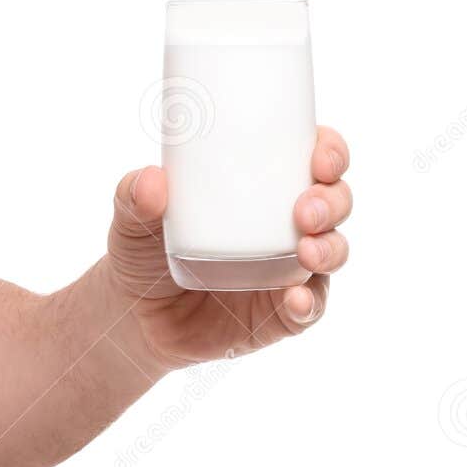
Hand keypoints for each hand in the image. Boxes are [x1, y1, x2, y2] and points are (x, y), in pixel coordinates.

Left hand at [102, 126, 351, 367]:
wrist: (135, 314)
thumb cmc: (142, 249)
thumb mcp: (132, 219)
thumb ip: (132, 195)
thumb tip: (151, 179)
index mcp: (260, 187)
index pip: (312, 158)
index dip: (330, 152)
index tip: (318, 158)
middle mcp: (285, 224)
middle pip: (334, 201)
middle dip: (332, 201)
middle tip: (305, 210)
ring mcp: (288, 269)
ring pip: (334, 250)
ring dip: (331, 248)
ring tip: (305, 251)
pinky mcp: (282, 313)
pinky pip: (311, 308)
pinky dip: (309, 303)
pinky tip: (295, 299)